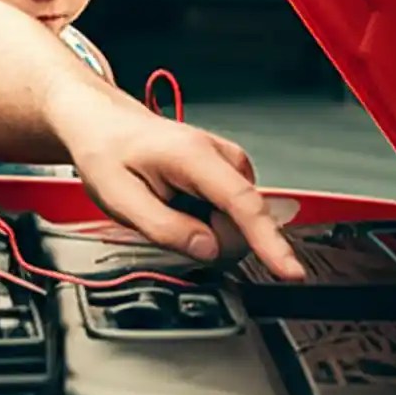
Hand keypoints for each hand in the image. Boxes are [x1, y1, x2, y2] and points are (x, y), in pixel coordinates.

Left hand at [57, 92, 305, 280]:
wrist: (103, 124)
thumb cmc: (108, 151)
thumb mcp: (120, 198)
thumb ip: (166, 228)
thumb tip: (209, 250)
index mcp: (196, 157)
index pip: (245, 206)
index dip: (270, 243)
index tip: (291, 270)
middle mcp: (221, 156)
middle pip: (241, 223)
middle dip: (208, 238)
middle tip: (162, 218)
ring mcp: (228, 163)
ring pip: (235, 221)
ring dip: (203, 227)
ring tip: (165, 204)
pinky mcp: (227, 174)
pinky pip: (228, 214)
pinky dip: (203, 218)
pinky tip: (177, 201)